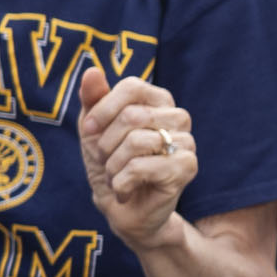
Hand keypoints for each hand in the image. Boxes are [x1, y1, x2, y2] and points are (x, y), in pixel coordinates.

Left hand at [76, 66, 197, 249]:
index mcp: (158, 100)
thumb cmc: (109, 161)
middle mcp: (178, 117)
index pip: (132, 86)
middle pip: (132, 116)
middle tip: (106, 160)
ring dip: (113, 165)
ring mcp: (187, 142)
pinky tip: (125, 190)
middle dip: (106, 143)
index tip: (89, 129)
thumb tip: (91, 70)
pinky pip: (142, 167)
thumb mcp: (93, 128)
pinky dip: (121, 182)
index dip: (104, 108)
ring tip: (116, 175)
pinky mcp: (187, 168)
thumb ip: (92, 99)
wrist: (120, 206)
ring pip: (137, 141)